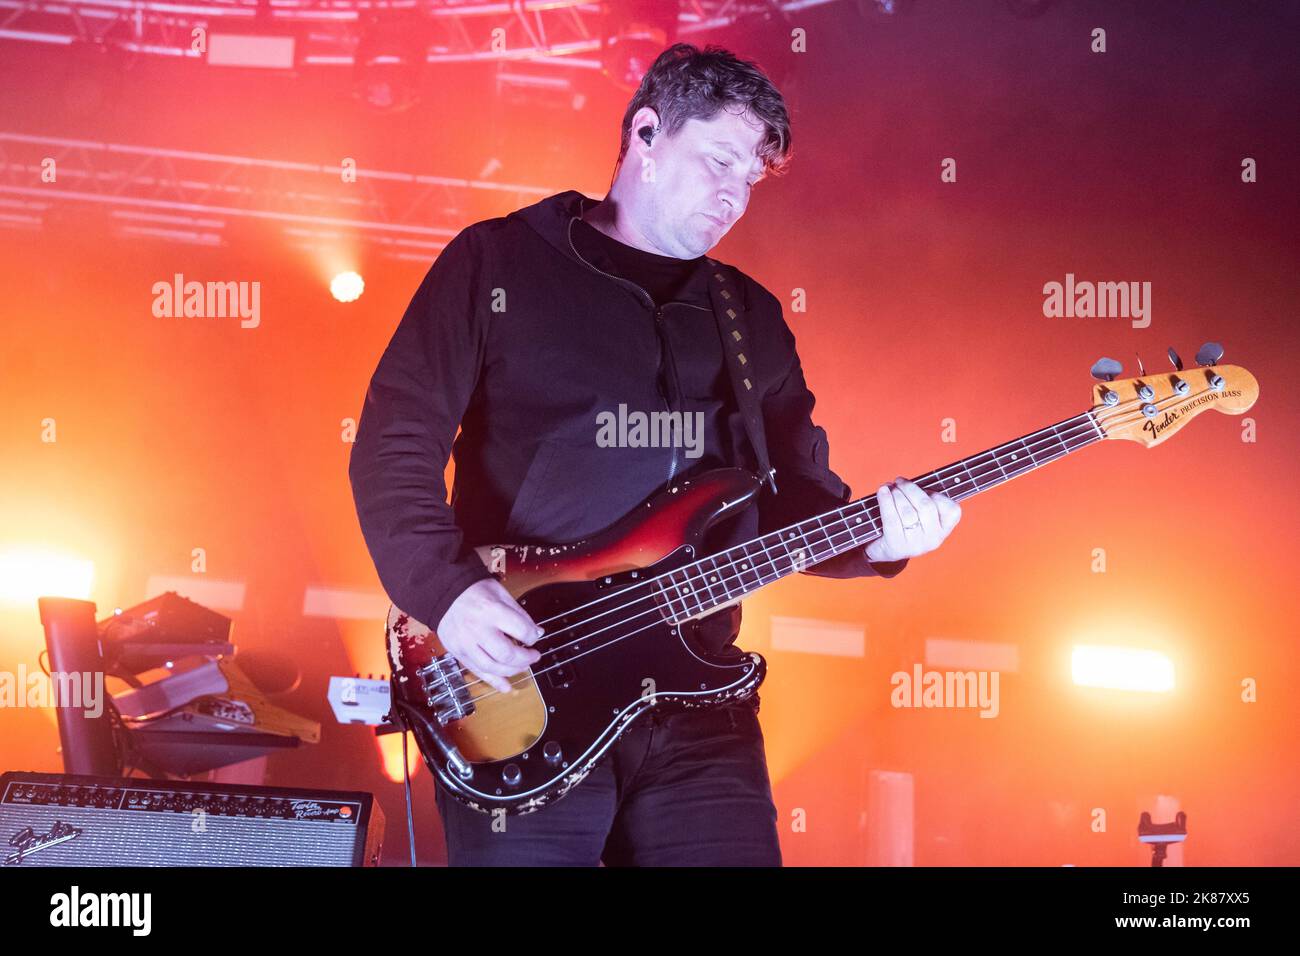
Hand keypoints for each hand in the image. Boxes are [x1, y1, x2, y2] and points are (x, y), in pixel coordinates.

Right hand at [436, 578, 543, 693]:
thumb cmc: (474, 591)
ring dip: (512, 671)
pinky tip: (506, 686)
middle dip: (526, 658)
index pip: (520, 630)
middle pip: (506, 654)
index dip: (533, 636)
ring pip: (492, 667)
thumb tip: (537, 632)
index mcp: (491, 611)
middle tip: (533, 656)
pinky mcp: (457, 652)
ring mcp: (465, 643)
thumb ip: (520, 614)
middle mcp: (477, 629)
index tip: (534, 636)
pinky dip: (493, 681)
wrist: (444, 593)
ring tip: (522, 666)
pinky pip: (477, 672)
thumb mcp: (501, 593)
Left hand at [864, 476, 960, 564]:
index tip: (922, 488)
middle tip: (898, 481)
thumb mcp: (919, 515)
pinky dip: (886, 501)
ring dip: (896, 494)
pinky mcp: (896, 546)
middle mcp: (933, 540)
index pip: (952, 510)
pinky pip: (891, 519)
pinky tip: (882, 492)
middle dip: (910, 489)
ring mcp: (915, 545)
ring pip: (908, 512)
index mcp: (943, 530)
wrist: (883, 550)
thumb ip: (922, 498)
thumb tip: (907, 482)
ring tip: (887, 487)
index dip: (937, 494)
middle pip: (926, 506)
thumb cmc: (902, 524)